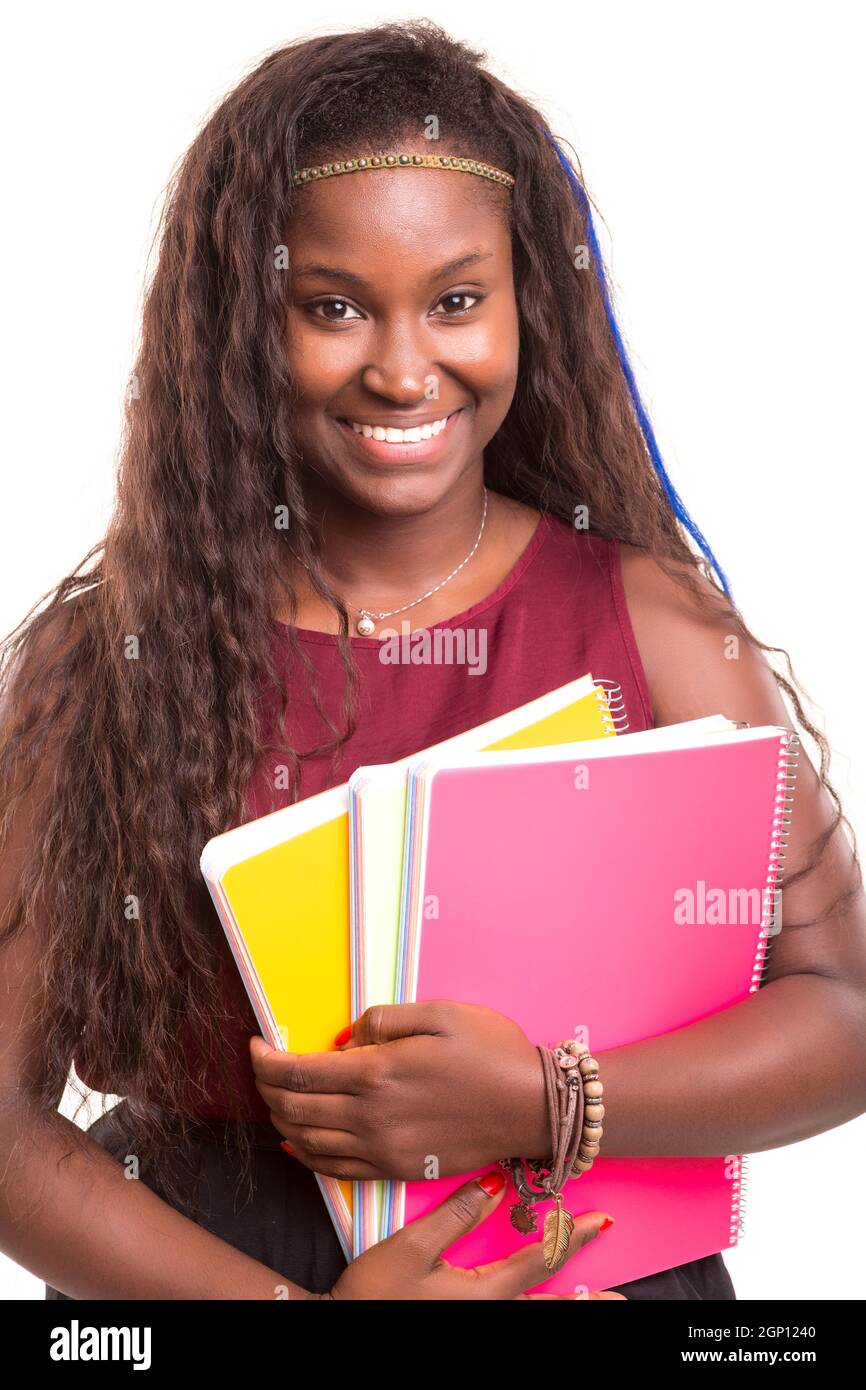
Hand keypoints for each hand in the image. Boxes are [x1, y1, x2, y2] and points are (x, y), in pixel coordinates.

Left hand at [250, 1001, 548, 1180]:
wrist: (534, 1107)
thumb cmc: (492, 1053)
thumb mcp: (440, 1013)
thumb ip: (384, 1020)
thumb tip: (343, 1037)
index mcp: (378, 1072)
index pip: (297, 1072)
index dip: (265, 1059)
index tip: (255, 1044)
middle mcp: (372, 1117)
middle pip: (293, 1108)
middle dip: (266, 1087)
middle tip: (261, 1066)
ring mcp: (383, 1149)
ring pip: (307, 1142)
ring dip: (281, 1119)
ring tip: (275, 1097)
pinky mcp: (397, 1169)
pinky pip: (335, 1169)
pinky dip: (305, 1155)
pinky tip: (297, 1141)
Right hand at [307, 1171, 623, 1300]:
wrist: (336, 1331)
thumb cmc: (371, 1296)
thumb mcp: (411, 1248)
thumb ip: (457, 1214)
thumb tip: (496, 1184)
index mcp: (484, 1295)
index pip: (540, 1261)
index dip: (571, 1237)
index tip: (602, 1221)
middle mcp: (489, 1316)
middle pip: (548, 1306)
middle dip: (587, 1301)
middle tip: (622, 1300)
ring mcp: (477, 1327)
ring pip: (531, 1317)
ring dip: (564, 1310)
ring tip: (595, 1304)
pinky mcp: (462, 1328)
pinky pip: (511, 1319)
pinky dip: (531, 1311)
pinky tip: (535, 1305)